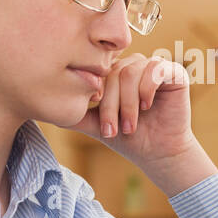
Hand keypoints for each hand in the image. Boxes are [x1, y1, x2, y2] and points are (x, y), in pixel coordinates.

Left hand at [61, 53, 217, 194]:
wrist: (158, 152)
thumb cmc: (128, 138)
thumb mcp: (96, 125)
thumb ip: (75, 114)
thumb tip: (43, 109)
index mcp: (115, 72)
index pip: (99, 72)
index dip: (97, 94)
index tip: (99, 121)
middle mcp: (133, 65)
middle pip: (114, 72)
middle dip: (112, 105)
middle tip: (113, 130)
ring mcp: (154, 66)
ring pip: (132, 72)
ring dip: (128, 103)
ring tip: (130, 126)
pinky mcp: (173, 71)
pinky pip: (155, 69)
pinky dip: (148, 88)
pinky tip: (146, 105)